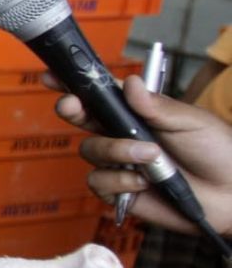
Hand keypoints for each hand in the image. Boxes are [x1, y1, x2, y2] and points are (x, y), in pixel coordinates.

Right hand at [46, 73, 231, 235]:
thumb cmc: (218, 152)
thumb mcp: (191, 120)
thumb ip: (156, 105)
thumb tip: (129, 83)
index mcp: (137, 113)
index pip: (101, 94)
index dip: (75, 83)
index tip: (53, 75)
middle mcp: (122, 135)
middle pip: (82, 119)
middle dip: (73, 110)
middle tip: (74, 107)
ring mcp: (118, 164)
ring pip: (90, 151)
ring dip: (117, 152)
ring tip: (151, 157)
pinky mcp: (119, 191)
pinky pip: (99, 182)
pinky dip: (121, 182)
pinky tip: (144, 183)